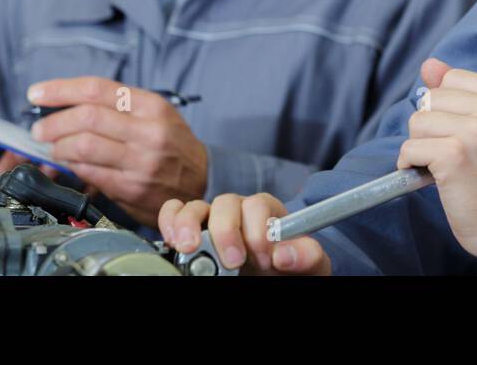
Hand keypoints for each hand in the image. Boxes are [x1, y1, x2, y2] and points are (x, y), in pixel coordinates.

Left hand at [28, 76, 208, 227]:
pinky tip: (69, 164)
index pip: (98, 89)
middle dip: (53, 122)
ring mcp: (141, 161)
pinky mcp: (132, 187)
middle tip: (39, 128)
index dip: (61, 90)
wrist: (202, 179)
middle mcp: (148, 130)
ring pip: (83, 146)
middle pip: (87, 117)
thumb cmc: (172, 142)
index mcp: (152, 105)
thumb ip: (117, 106)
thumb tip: (67, 104)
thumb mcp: (155, 113)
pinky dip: (71, 167)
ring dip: (58, 147)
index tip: (37, 93)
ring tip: (53, 147)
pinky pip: (89, 173)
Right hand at [158, 194, 329, 275]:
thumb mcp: (308, 263)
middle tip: (234, 261)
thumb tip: (285, 254)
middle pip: (226, 203)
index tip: (264, 257)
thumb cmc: (290, 265)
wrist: (274, 273)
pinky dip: (169, 222)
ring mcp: (211, 220)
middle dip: (227, 231)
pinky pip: (173, 213)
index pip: (258, 205)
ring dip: (189, 224)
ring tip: (190, 246)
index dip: (259, 230)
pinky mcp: (191, 233)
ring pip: (195, 207)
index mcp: (267, 211)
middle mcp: (237, 210)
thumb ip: (306, 255)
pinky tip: (172, 241)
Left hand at [396, 57, 476, 258]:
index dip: (447, 107)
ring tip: (445, 163)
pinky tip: (433, 176)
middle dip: (432, 126)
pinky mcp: (455, 155)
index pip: (451, 78)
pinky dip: (411, 164)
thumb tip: (429, 65)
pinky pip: (410, 148)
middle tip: (456, 151)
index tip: (464, 131)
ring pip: (417, 121)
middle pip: (431, 98)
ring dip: (422, 146)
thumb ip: (458, 90)